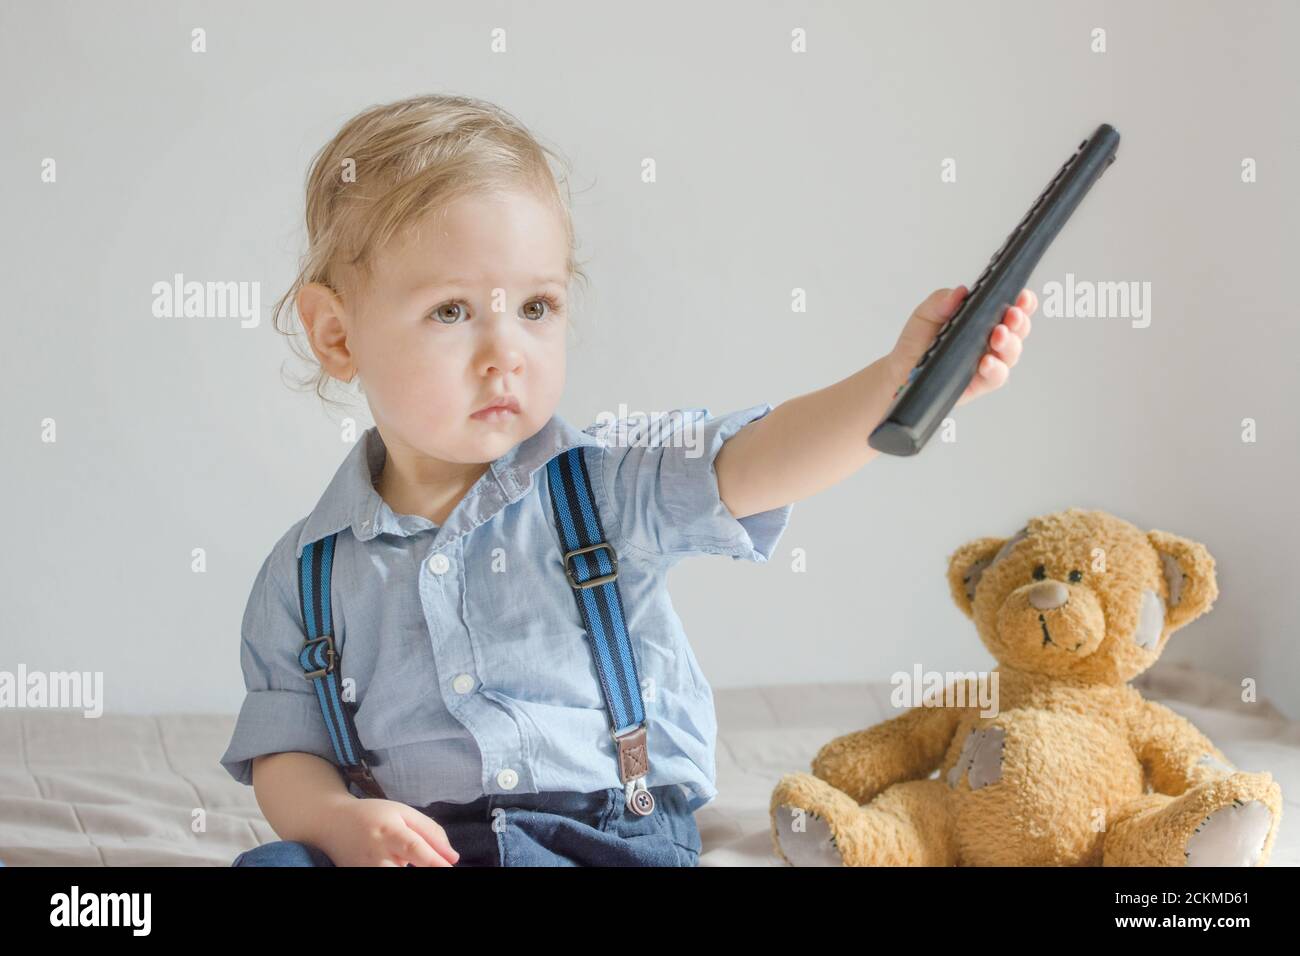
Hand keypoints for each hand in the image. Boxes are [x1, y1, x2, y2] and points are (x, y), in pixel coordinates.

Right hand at [317, 797, 460, 866]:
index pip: (415, 849)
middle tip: (438, 867)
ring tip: (412, 861)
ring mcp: (366, 870)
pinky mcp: (360, 876)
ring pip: (392, 876)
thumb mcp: (404, 813)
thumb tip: (453, 857)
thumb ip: (431, 832)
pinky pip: (384, 877)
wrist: (333, 822)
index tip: (451, 867)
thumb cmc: (374, 815)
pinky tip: (400, 863)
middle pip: (403, 872)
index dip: (434, 861)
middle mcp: (377, 855)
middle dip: (423, 871)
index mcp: (390, 832)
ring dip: (411, 870)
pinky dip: (396, 870)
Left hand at [888, 286, 1035, 408]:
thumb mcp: (926, 314)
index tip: (1023, 296)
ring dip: (1009, 343)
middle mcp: (992, 341)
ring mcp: (989, 362)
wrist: (901, 370)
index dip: (1023, 303)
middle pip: (1018, 330)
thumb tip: (960, 292)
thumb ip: (942, 301)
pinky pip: (996, 377)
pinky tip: (986, 362)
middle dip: (1019, 321)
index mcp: (985, 319)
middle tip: (1011, 314)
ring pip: (1011, 354)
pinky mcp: (980, 384)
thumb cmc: (918, 340)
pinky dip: (995, 369)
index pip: (1012, 309)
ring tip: (998, 335)